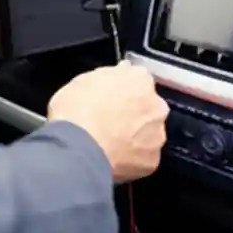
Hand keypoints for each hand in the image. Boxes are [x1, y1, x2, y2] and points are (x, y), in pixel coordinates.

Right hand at [48, 62, 169, 183]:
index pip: (139, 80)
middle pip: (150, 108)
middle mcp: (155, 106)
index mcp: (140, 80)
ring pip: (149, 134)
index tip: (113, 98)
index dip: (124, 90)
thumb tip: (118, 72)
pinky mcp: (151, 160)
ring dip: (136, 137)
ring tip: (109, 144)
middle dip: (135, 115)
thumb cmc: (76, 112)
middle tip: (110, 123)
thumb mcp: (83, 80)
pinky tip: (112, 158)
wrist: (77, 148)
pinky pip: (143, 158)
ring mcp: (156, 134)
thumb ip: (109, 75)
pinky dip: (131, 159)